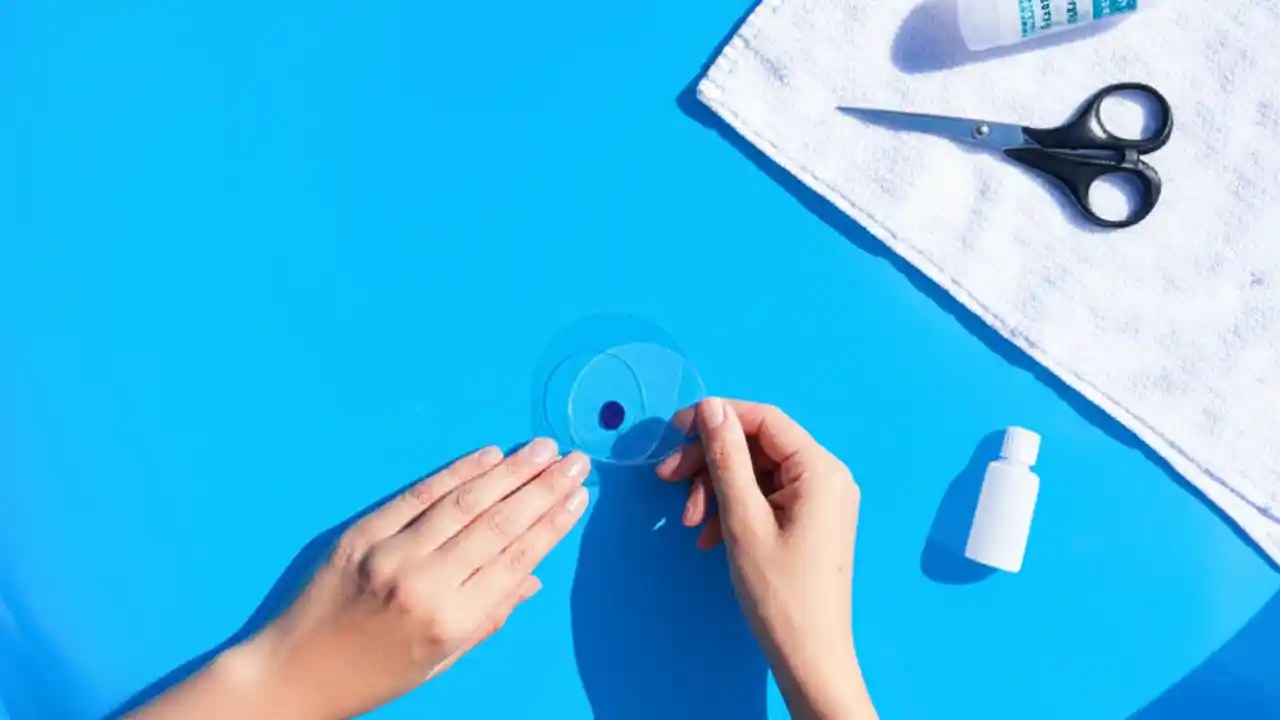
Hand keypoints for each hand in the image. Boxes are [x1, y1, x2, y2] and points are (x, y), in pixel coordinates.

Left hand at [133, 439, 589, 719]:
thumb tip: (532, 576)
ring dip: (510, 472)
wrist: (294, 673)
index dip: (552, 523)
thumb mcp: (442, 659)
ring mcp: (392, 553)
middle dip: (542, 488)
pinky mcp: (363, 533)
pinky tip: (488, 455)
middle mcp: (427, 583)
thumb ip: (489, 615)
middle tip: (575, 460)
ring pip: (465, 502)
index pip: (516, 558)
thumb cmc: (373, 674)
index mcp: (453, 620)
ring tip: (543, 449)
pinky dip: (457, 472)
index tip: (579, 496)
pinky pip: (420, 495)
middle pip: (499, 523)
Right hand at [656, 398, 874, 719]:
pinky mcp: (809, 521)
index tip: (673, 430)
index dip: (716, 418)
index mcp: (820, 469)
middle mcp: (827, 476)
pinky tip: (708, 537)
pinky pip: (765, 498)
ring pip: (756, 473)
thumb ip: (726, 458)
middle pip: (757, 446)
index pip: (764, 420)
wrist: (809, 657)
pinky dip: (733, 509)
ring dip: (716, 490)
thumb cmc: (778, 592)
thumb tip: (710, 407)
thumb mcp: (743, 520)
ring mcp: (820, 500)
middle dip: (710, 462)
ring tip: (689, 523)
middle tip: (666, 479)